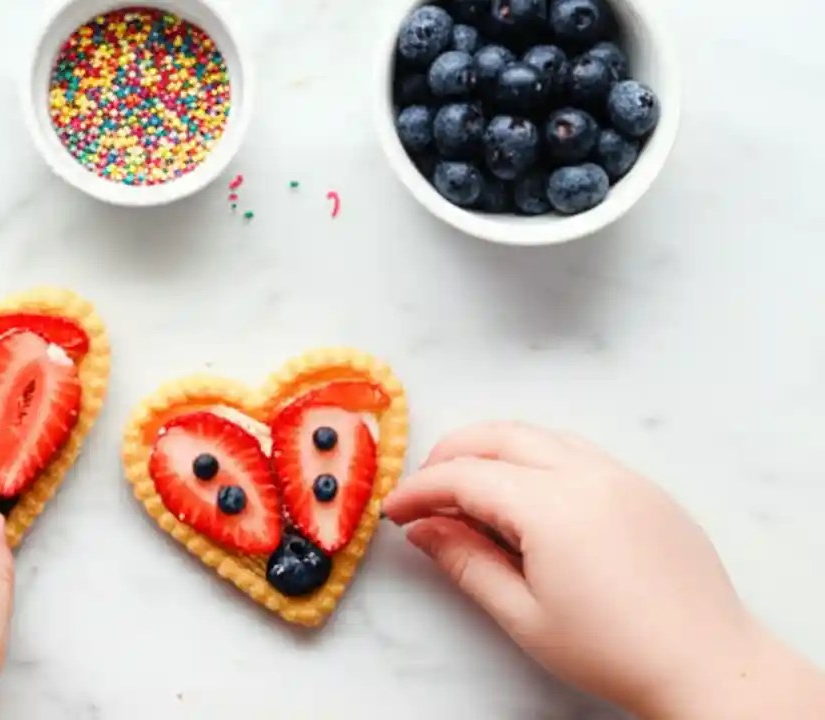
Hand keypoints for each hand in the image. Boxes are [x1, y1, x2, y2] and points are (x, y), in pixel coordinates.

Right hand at [383, 421, 824, 718]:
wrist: (706, 665)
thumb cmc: (616, 650)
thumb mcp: (523, 614)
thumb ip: (465, 562)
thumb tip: (424, 530)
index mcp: (552, 506)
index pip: (465, 476)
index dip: (420, 490)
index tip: (395, 511)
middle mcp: (588, 475)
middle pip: (500, 437)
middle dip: (451, 453)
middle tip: (424, 488)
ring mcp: (622, 476)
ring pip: (540, 436)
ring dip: (495, 448)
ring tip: (469, 487)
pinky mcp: (645, 489)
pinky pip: (579, 452)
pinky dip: (538, 457)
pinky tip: (526, 495)